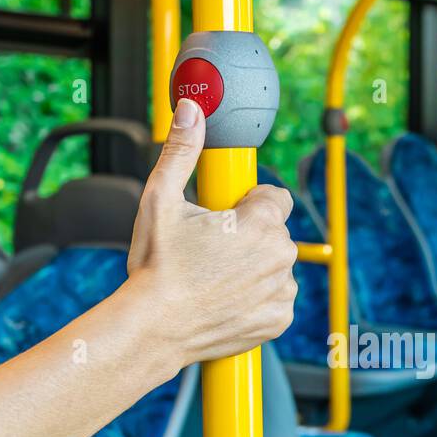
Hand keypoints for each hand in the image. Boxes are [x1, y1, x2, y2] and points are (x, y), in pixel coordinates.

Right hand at [124, 98, 297, 378]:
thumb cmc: (156, 267)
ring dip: (253, 268)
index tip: (225, 218)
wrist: (154, 328)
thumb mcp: (161, 199)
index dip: (248, 205)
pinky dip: (256, 299)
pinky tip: (225, 300)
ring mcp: (282, 290)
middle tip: (210, 252)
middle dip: (248, 238)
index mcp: (263, 222)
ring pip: (274, 266)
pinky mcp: (279, 320)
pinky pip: (275, 299)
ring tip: (214, 278)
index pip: (275, 199)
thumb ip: (181, 150)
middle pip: (274, 234)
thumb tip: (190, 108)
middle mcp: (281, 255)